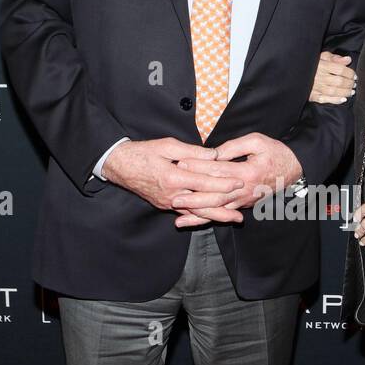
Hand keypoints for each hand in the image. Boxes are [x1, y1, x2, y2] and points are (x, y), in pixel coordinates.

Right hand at [102, 137, 248, 221]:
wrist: (120, 166)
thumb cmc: (143, 153)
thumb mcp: (167, 145)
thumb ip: (192, 151)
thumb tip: (214, 154)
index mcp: (174, 177)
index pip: (204, 182)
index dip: (224, 183)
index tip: (240, 181)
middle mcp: (172, 194)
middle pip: (204, 203)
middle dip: (226, 204)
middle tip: (244, 202)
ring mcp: (168, 203)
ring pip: (197, 213)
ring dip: (217, 216)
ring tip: (235, 218)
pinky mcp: (165, 206)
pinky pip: (187, 213)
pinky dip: (202, 217)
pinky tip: (214, 218)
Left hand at [172, 132, 302, 227]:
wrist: (295, 171)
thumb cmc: (276, 153)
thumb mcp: (258, 141)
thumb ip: (234, 146)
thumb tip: (213, 152)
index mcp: (247, 172)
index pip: (218, 169)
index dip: (199, 166)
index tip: (181, 162)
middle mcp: (244, 190)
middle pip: (214, 193)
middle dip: (192, 194)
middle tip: (173, 193)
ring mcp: (243, 200)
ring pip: (217, 208)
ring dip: (196, 211)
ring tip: (177, 211)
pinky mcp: (243, 206)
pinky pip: (222, 214)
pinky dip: (205, 219)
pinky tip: (190, 221)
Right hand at [308, 50, 355, 102]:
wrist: (297, 73)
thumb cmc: (312, 64)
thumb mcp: (323, 57)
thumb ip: (336, 58)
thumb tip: (348, 60)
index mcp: (322, 65)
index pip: (340, 70)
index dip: (350, 74)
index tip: (354, 76)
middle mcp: (319, 76)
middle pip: (339, 81)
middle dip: (350, 84)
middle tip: (354, 84)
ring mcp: (315, 87)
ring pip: (334, 91)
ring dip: (345, 92)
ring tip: (351, 92)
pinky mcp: (312, 95)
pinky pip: (325, 99)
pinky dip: (335, 100)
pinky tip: (343, 99)